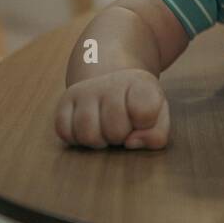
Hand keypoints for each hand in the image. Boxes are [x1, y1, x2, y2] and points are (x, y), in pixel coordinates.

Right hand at [55, 68, 170, 149]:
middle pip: (115, 130)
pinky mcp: (65, 100)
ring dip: (99, 141)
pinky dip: (76, 138)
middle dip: (121, 136)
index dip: (145, 124)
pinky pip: (64, 132)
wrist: (112, 79)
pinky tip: (90, 127)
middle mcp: (110, 83)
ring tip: (106, 129)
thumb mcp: (158, 115)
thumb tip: (130, 143)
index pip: (144, 112)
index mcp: (139, 83)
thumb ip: (156, 135)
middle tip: (123, 125)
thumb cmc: (139, 105)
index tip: (143, 118)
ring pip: (88, 135)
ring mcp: (85, 91)